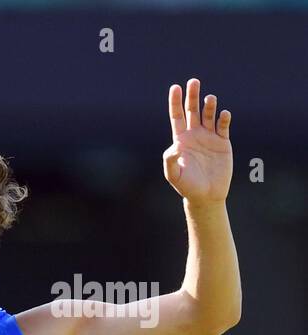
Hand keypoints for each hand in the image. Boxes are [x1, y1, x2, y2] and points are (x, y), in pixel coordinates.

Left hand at [163, 78, 232, 205]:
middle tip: (193, 81)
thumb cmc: (187, 186)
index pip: (177, 116)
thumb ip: (170, 161)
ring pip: (209, 115)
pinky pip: (223, 126)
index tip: (175, 87)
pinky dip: (224, 119)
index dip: (175, 102)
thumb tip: (174, 147)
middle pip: (192, 110)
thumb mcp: (174, 175)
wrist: (206, 195)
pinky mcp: (223, 142)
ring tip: (209, 99)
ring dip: (209, 106)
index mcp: (181, 140)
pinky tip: (223, 114)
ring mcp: (209, 137)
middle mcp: (194, 135)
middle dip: (192, 96)